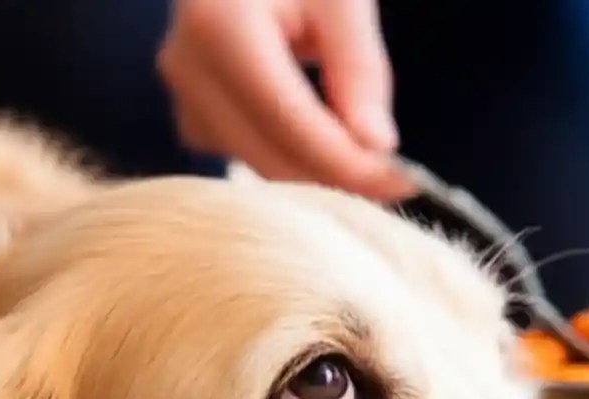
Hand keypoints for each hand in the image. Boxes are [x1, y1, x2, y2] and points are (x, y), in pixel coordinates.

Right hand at [157, 0, 414, 200]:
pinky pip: (250, 155)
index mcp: (218, 25)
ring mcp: (182, 95)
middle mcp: (186, 66)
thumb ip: (358, 69)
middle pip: (268, 154)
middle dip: (336, 175)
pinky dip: (293, 156)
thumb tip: (377, 146)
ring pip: (259, 162)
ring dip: (317, 169)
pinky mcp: (192, 114)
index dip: (347, 162)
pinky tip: (325, 131)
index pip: (288, 120)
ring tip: (366, 146)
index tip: (405, 182)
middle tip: (398, 180)